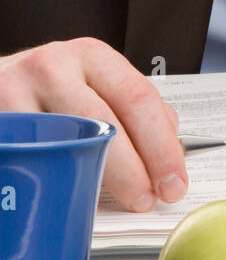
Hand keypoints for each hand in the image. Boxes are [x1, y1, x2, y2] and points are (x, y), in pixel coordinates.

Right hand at [0, 37, 186, 210]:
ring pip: (63, 146)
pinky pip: (30, 160)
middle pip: (103, 125)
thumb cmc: (48, 88)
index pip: (138, 99)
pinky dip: (52, 181)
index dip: (161, 146)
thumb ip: (131, 108)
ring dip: (92, 182)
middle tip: (146, 200)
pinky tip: (64, 193)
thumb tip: (170, 150)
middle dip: (133, 171)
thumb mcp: (92, 81)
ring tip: (108, 203)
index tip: (173, 180)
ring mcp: (18, 92)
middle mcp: (54, 66)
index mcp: (91, 56)